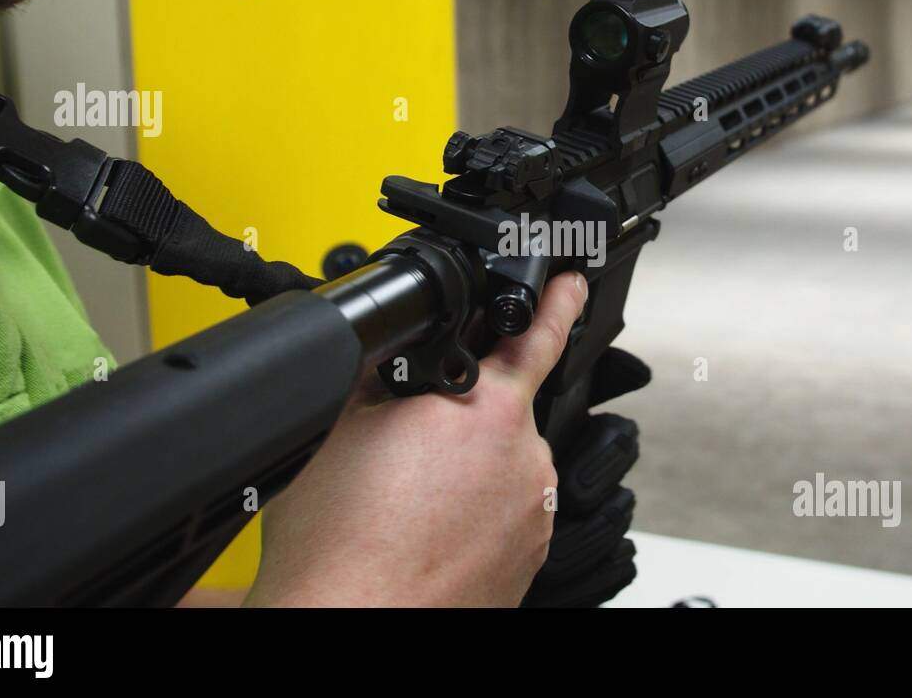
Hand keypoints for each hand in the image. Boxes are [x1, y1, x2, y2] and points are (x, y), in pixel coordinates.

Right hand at [244, 271, 588, 606]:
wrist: (350, 629)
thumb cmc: (341, 547)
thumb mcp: (340, 424)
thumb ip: (383, 367)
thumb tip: (394, 343)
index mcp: (489, 410)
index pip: (538, 334)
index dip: (556, 301)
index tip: (571, 282)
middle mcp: (526, 460)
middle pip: (499, 410)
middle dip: (458, 415)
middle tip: (402, 450)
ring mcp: (533, 515)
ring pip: (498, 466)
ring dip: (461, 468)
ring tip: (403, 501)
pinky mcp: (528, 559)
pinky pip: (502, 513)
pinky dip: (470, 512)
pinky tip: (424, 527)